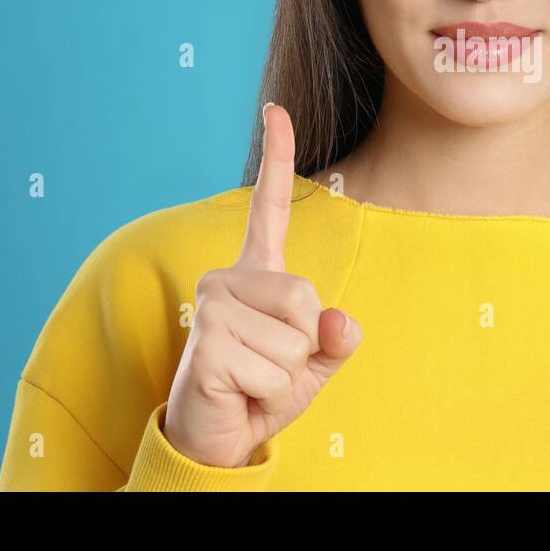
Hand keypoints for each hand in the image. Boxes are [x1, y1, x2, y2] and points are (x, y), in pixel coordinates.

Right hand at [161, 102, 362, 467]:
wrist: (218, 440)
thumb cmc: (262, 391)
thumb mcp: (313, 364)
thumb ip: (335, 339)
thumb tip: (342, 324)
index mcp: (257, 274)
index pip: (271, 208)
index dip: (276, 158)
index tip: (275, 110)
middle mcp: (228, 278)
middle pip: (307, 297)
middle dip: (304, 346)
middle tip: (267, 367)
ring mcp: (213, 305)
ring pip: (296, 338)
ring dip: (286, 374)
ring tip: (252, 380)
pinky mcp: (208, 341)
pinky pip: (276, 368)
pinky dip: (269, 392)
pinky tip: (238, 391)